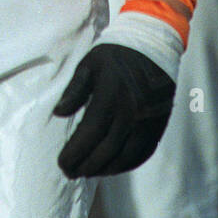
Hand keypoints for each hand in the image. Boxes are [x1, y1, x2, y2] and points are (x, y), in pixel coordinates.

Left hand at [54, 44, 174, 177]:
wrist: (153, 45)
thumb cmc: (116, 53)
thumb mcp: (90, 64)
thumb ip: (75, 89)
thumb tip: (59, 112)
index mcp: (110, 97)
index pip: (89, 133)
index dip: (75, 152)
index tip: (61, 163)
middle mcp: (130, 113)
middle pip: (106, 150)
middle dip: (86, 165)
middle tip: (71, 172)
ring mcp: (147, 121)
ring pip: (125, 156)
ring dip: (106, 169)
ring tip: (89, 172)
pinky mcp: (159, 125)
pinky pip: (144, 153)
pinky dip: (128, 164)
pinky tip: (114, 167)